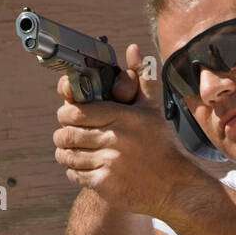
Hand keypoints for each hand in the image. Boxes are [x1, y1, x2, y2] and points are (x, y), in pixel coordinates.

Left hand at [53, 43, 189, 215]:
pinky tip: (82, 167)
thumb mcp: (152, 109)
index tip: (68, 116)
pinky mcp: (106, 184)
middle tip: (66, 134)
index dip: (65, 114)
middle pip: (67, 134)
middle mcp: (115, 138)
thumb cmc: (159, 144)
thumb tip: (133, 48)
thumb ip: (140, 78)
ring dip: (65, 153)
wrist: (174, 186)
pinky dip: (73, 171)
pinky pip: (75, 174)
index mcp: (122, 116)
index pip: (75, 111)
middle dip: (62, 134)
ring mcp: (110, 163)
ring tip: (70, 151)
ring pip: (68, 155)